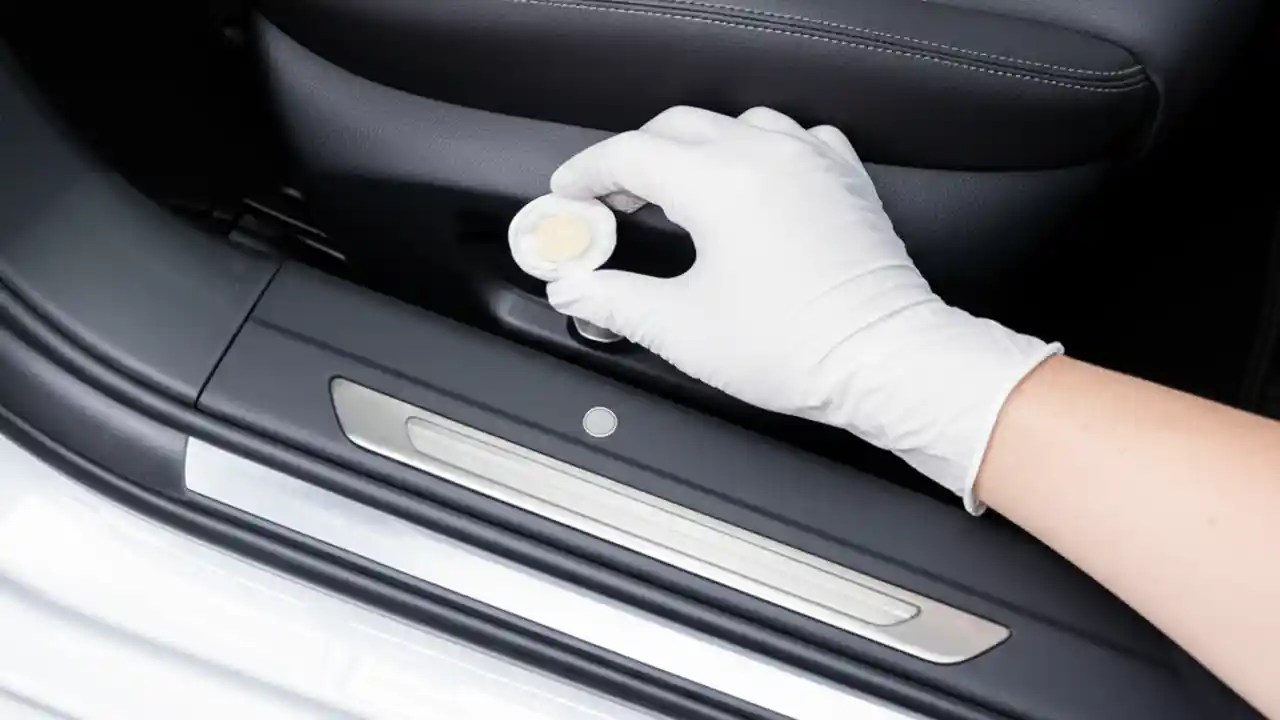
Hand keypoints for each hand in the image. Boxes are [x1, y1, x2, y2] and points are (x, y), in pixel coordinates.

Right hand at [547, 106, 1059, 511]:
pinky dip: (754, 151)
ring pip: (733, 124)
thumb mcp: (683, 329)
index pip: (630, 153)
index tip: (569, 194)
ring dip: (692, 150)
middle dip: (633, 159)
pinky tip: (747, 185)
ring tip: (674, 191)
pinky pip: (790, 137)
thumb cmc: (798, 348)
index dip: (586, 172)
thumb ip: (615, 299)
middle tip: (609, 200)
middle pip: (675, 128)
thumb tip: (572, 287)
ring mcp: (811, 160)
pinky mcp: (844, 178)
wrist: (887, 360)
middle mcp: (766, 154)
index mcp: (720, 183)